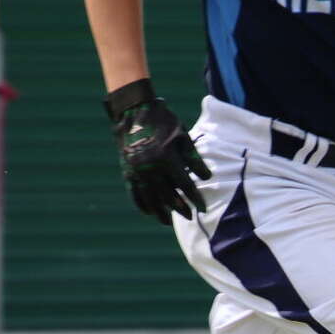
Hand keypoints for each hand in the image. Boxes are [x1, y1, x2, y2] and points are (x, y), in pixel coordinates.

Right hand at [106, 79, 211, 223]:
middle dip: (180, 208)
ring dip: (160, 212)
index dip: (195, 198)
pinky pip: (134, 193)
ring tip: (168, 222)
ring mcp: (137, 171)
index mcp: (167, 158)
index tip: (203, 208)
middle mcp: (151, 168)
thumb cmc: (163, 122)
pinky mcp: (127, 171)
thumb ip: (194, 159)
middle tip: (190, 217)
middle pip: (167, 196)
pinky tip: (149, 212)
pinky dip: (142, 204)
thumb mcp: (183, 137)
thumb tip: (207, 178)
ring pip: (150, 198)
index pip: (185, 185)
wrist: (134, 112)